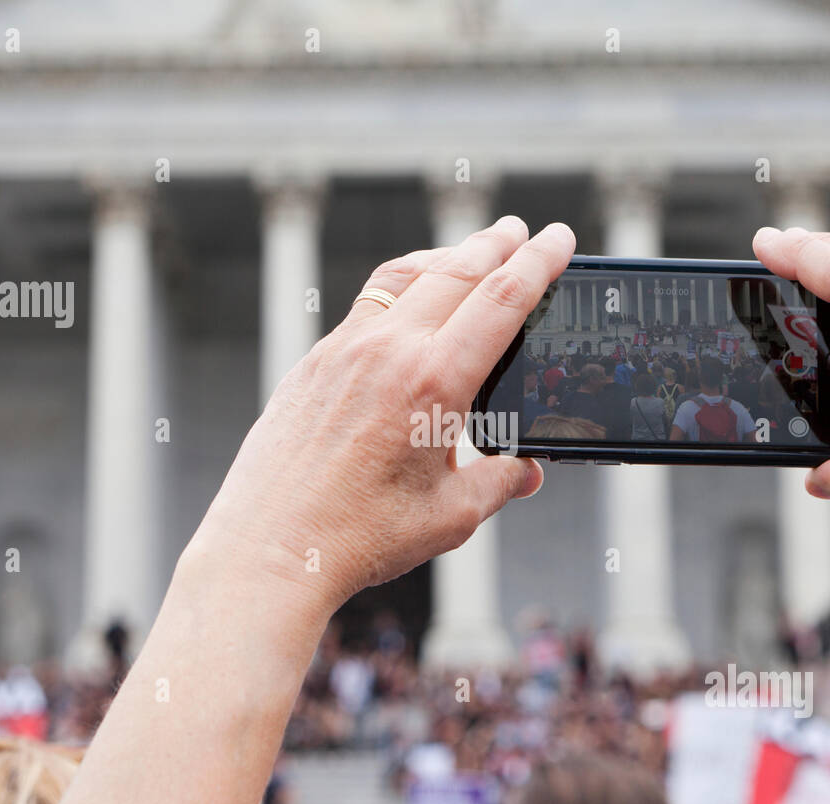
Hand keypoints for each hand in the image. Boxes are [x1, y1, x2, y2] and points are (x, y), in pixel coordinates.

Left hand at [193, 216, 572, 612]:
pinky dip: (402, 288)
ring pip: (405, 278)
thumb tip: (527, 473)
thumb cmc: (358, 537)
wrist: (270, 547)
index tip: (559, 237)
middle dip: (497, 244)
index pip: (501, 298)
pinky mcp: (314, 364)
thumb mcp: (450, 517)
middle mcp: (387, 352)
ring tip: (471, 252)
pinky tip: (410, 304)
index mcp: (433, 383)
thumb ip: (499, 484)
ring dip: (446, 258)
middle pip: (456, 271)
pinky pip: (367, 306)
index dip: (539, 262)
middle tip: (523, 230)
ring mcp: (344, 351)